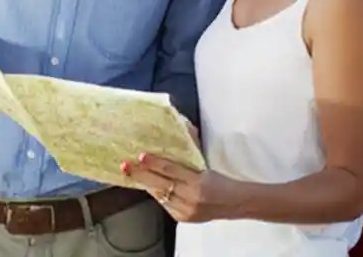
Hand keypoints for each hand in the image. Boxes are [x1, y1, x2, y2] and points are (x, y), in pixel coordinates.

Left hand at [122, 153, 240, 222]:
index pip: (171, 170)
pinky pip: (165, 205)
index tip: (141, 156)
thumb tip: (171, 144)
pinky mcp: (184, 219)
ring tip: (133, 174)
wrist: (236, 203)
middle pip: (160, 184)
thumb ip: (187, 160)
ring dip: (146, 185)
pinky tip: (151, 187)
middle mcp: (191, 197)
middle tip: (125, 165)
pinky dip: (158, 195)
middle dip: (140, 174)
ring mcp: (187, 210)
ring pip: (160, 196)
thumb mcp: (205, 168)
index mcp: (198, 181)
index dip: (154, 163)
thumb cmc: (221, 181)